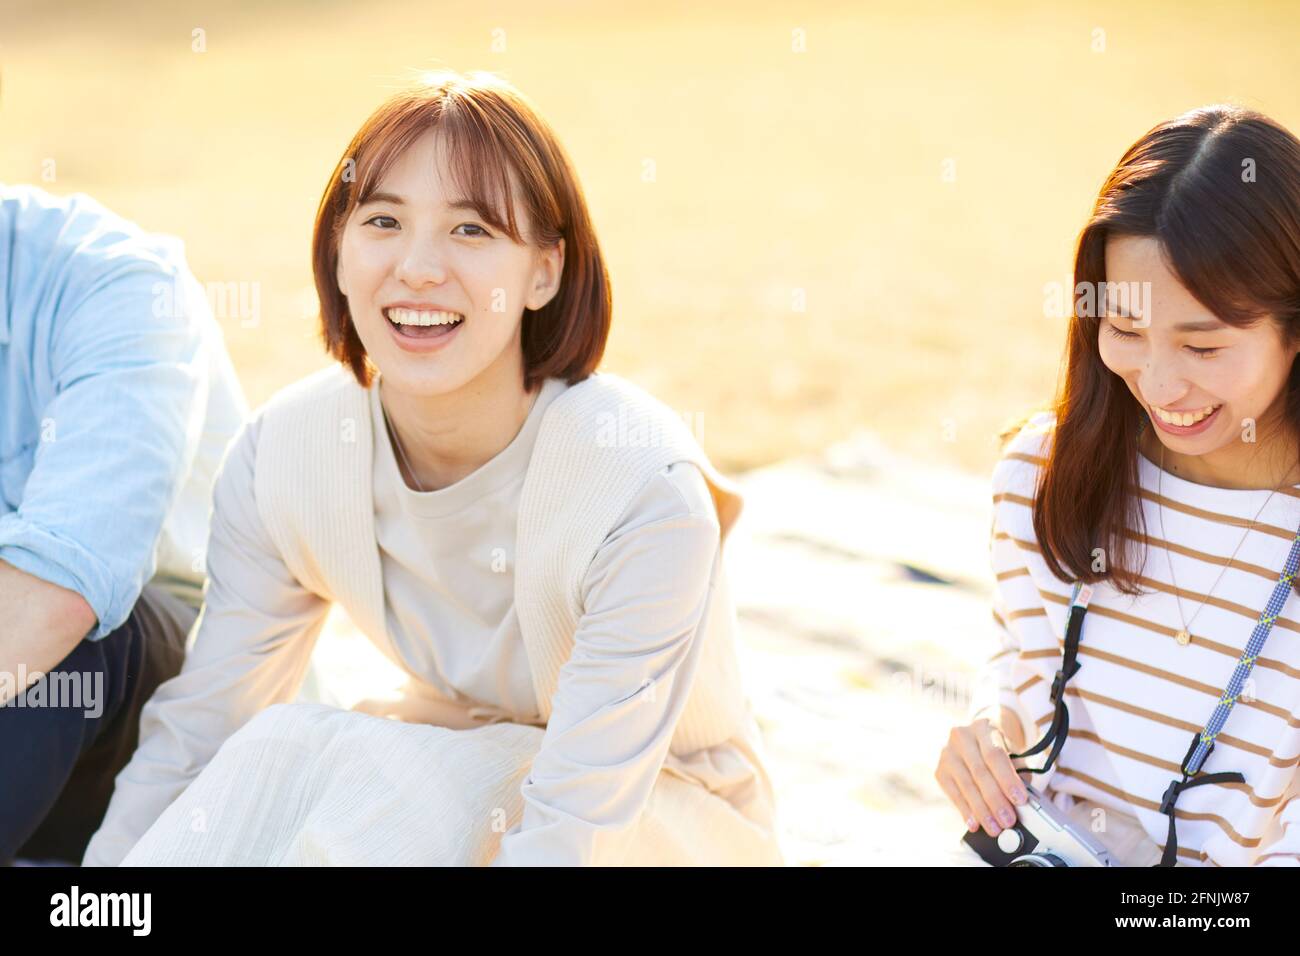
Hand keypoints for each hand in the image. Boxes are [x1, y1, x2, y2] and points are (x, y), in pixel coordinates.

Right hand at [935, 712, 1030, 838]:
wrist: (977, 738)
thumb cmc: (999, 748)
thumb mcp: (1012, 751)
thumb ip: (1018, 773)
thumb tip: (1022, 803)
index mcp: (983, 727)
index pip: (995, 755)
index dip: (1007, 779)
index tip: (1020, 800)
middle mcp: (961, 737)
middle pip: (979, 771)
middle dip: (995, 800)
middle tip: (1008, 820)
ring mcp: (947, 753)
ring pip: (966, 785)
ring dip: (981, 810)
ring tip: (994, 827)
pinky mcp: (940, 770)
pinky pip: (952, 793)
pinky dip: (965, 810)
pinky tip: (974, 823)